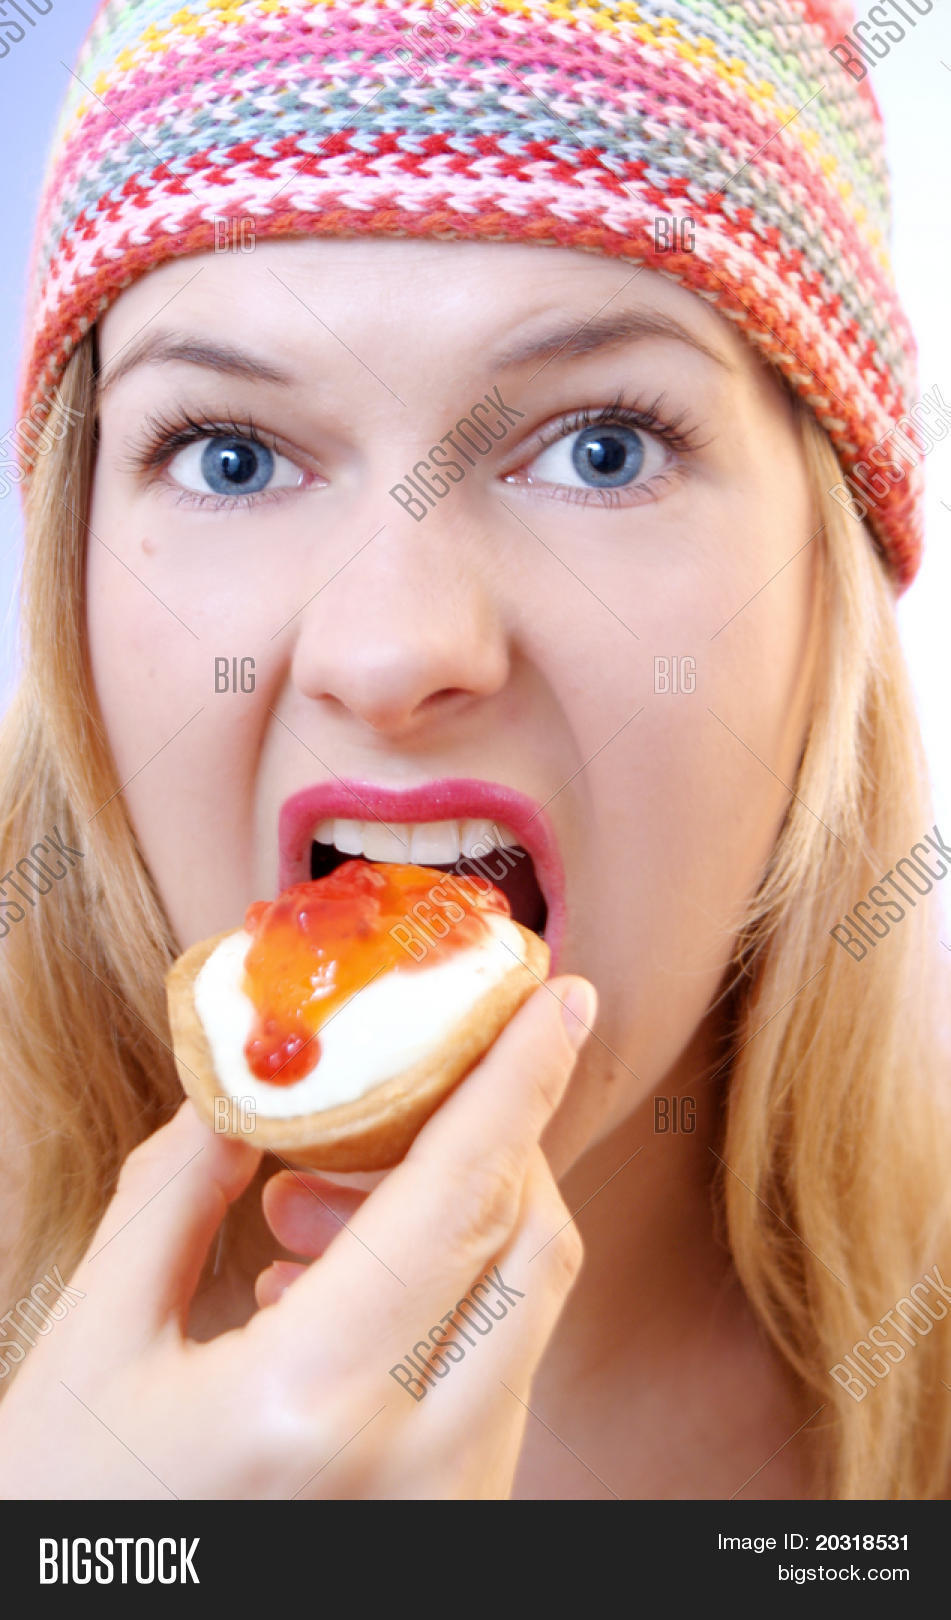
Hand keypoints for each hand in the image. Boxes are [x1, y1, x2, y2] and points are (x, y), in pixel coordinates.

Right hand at [0, 976, 595, 1498]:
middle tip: (389, 1101)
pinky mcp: (460, 1525)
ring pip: (524, 1308)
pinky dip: (447, 1299)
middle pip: (528, 1243)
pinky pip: (498, 1373)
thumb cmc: (66, 1520)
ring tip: (304, 1213)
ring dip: (452, 1223)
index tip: (559, 994)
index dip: (517, 1078)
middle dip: (486, 1140)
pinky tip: (329, 1292)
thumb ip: (173, 1198)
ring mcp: (455, 1506)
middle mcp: (421, 1461)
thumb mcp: (90, 1348)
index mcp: (318, 1400)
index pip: (460, 1194)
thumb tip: (245, 1095)